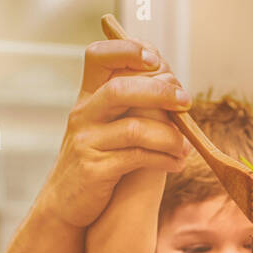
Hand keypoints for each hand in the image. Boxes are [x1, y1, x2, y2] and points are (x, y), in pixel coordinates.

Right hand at [38, 39, 192, 229]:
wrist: (66, 202)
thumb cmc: (97, 159)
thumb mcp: (105, 125)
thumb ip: (129, 102)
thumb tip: (170, 78)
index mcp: (87, 97)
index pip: (97, 56)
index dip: (126, 50)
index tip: (156, 60)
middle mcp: (83, 114)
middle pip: (121, 89)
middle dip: (160, 92)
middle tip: (186, 102)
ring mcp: (86, 142)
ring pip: (134, 128)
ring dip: (169, 136)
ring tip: (186, 147)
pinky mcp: (95, 170)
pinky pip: (136, 158)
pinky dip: (163, 160)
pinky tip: (176, 164)